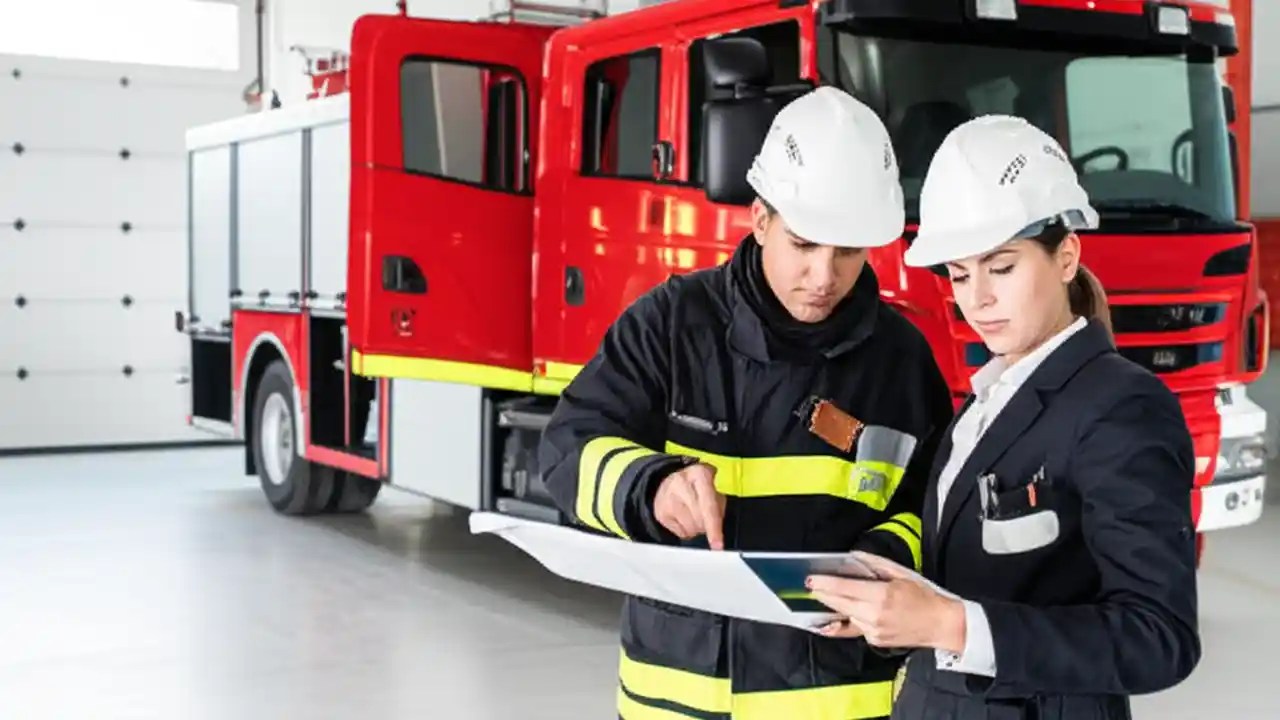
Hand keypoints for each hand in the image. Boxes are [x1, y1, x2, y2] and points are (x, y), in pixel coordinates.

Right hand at [653, 463, 724, 549]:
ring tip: (693, 515)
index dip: (715, 528)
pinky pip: (681, 533)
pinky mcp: (660, 513)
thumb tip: (718, 527)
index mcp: (700, 474)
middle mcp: (681, 483)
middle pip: (700, 521)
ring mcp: (668, 498)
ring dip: (697, 528)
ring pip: (691, 529)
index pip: (709, 506)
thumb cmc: (696, 487)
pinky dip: (686, 530)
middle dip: (708, 525)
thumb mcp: (712, 487)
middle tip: (706, 515)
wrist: (667, 483)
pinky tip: (683, 517)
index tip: (717, 545)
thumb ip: (720, 504)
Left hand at [808, 555, 965, 650]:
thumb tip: (854, 556)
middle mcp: (874, 615)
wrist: (941, 625)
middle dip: (823, 595)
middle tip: (812, 586)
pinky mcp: (875, 640)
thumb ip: (874, 563)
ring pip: (846, 616)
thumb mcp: (901, 573)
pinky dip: (848, 619)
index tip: (811, 579)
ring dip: (835, 606)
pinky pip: (855, 628)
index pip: (844, 589)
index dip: (824, 584)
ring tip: (825, 596)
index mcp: (881, 595)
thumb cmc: (925, 597)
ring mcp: (874, 631)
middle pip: (839, 604)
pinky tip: (840, 613)